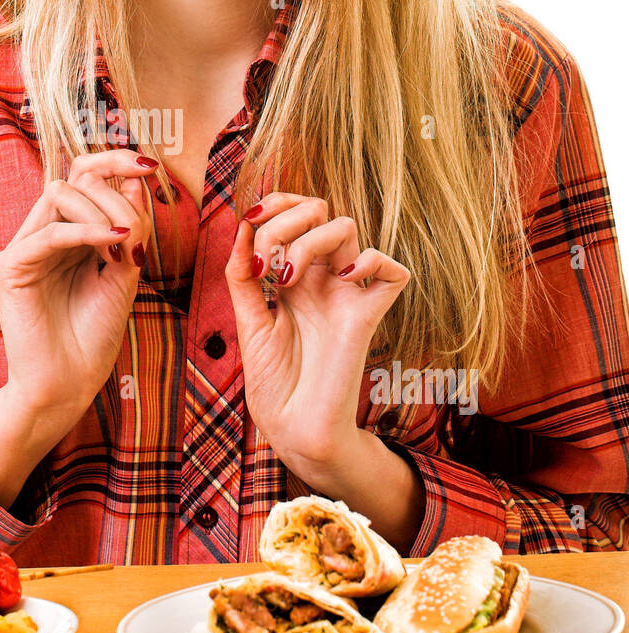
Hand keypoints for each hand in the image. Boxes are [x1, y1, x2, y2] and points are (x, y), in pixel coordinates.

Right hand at [0, 149, 156, 458]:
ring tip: (125, 243)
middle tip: (137, 224)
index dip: (114, 162)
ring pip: (58, 195)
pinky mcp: (8, 269)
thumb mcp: (123, 272)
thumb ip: (128, 227)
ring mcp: (22, 249)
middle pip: (72, 177)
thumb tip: (135, 179)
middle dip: (113, 187)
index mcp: (67, 234)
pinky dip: (85, 233)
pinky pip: (49, 234)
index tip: (151, 166)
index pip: (84, 178)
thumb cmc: (94, 337)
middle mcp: (41, 235)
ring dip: (101, 211)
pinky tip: (114, 245)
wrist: (68, 386)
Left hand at [225, 194, 410, 474]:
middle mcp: (322, 278)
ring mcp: (347, 294)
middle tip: (266, 264)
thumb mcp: (248, 322)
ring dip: (309, 241)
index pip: (296, 212)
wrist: (294, 430)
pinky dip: (370, 261)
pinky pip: (393, 270)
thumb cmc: (273, 384)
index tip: (249, 222)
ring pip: (346, 226)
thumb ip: (242, 276)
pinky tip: (342, 279)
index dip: (276, 203)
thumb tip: (240, 226)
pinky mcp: (368, 316)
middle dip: (285, 221)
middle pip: (318, 210)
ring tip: (286, 280)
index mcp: (294, 276)